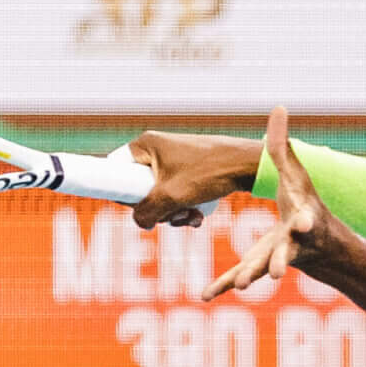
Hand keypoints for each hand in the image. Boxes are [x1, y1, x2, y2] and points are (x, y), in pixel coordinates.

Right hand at [126, 130, 257, 230]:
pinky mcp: (189, 171)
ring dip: (174, 213)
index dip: (125, 195)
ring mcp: (174, 160)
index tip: (140, 208)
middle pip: (140, 189)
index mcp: (145, 145)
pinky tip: (199, 215)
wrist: (248, 166)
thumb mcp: (171, 197)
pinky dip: (185, 208)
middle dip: (158, 209)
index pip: (117, 172)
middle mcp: (157, 149)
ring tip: (191, 215)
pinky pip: (177, 195)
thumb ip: (147, 212)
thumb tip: (140, 222)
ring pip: (161, 197)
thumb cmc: (209, 174)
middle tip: (174, 214)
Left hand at [204, 108, 324, 301]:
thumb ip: (284, 146)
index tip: (304, 225)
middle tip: (277, 272)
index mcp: (303, 219)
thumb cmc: (304, 205)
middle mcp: (292, 243)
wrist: (317, 244)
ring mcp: (275, 259)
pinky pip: (238, 277)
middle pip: (287, 253)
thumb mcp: (297, 176)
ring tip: (242, 285)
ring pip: (262, 269)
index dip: (306, 222)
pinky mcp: (257, 267)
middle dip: (281, 261)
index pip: (306, 221)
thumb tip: (280, 107)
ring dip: (252, 276)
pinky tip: (206, 295)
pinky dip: (223, 286)